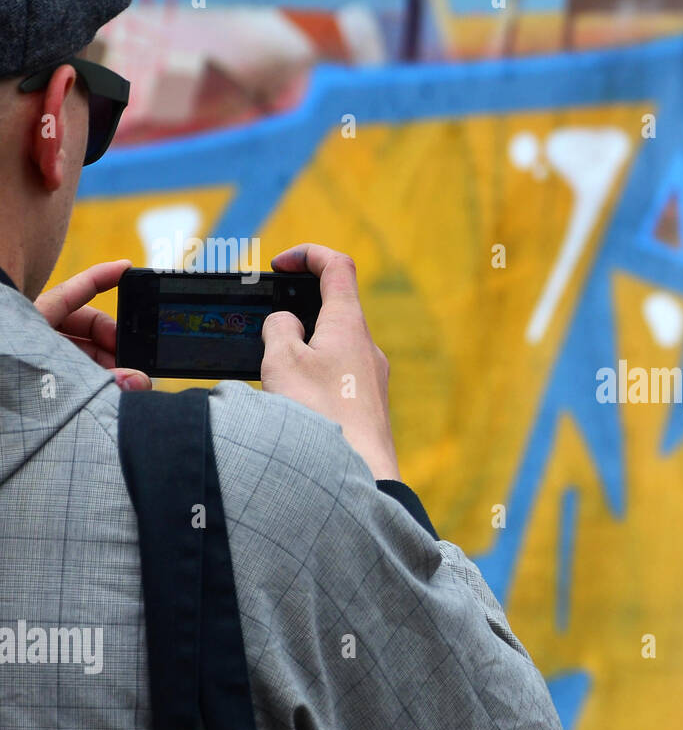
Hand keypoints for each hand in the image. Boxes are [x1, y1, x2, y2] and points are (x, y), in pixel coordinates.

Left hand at [35, 259, 151, 391]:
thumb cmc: (10, 381)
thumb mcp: (55, 374)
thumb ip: (101, 377)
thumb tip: (139, 382)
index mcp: (33, 319)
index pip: (76, 290)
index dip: (103, 276)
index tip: (128, 268)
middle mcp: (38, 336)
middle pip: (88, 327)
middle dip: (116, 343)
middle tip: (133, 362)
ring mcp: (41, 360)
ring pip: (85, 355)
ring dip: (110, 368)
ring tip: (126, 387)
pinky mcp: (45, 385)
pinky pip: (79, 377)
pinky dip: (97, 384)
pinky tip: (113, 396)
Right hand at [260, 244, 399, 480]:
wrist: (357, 474)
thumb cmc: (320, 415)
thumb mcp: (281, 360)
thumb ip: (278, 329)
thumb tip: (286, 324)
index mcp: (349, 325)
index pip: (337, 267)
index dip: (307, 255)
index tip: (280, 265)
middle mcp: (368, 348)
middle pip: (333, 311)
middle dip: (296, 313)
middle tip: (265, 330)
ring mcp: (371, 380)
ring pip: (333, 350)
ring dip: (301, 352)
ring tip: (273, 375)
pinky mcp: (368, 408)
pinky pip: (337, 380)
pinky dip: (312, 380)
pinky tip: (293, 404)